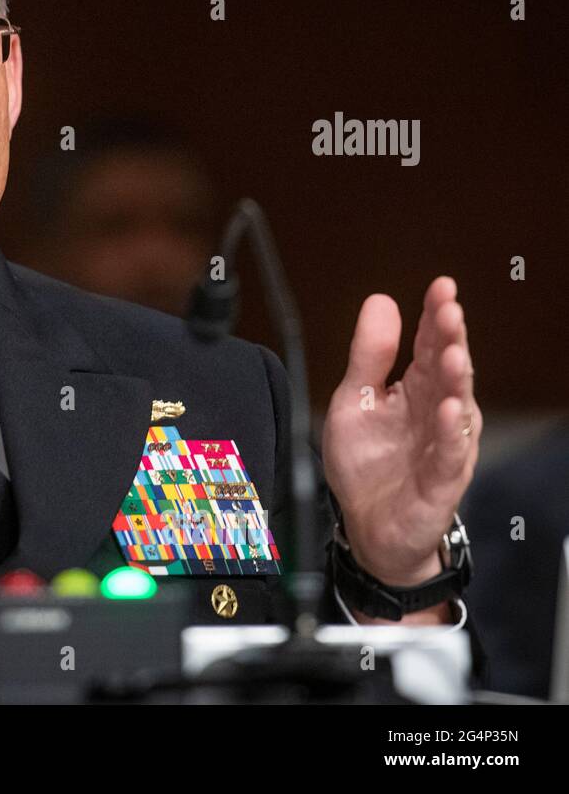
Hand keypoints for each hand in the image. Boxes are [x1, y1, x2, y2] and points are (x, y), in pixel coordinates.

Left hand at [321, 276, 479, 586]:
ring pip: (456, 407)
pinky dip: (450, 433)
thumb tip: (381, 301)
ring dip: (455, 379)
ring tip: (452, 352)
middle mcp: (435, 411)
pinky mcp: (441, 480)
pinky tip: (448, 411)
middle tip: (450, 309)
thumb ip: (368, 355)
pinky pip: (450, 454)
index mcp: (414, 388)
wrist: (368, 526)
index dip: (435, 316)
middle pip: (446, 368)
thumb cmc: (367, 463)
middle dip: (450, 338)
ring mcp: (442, 444)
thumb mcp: (355, 400)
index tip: (441, 286)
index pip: (428, 344)